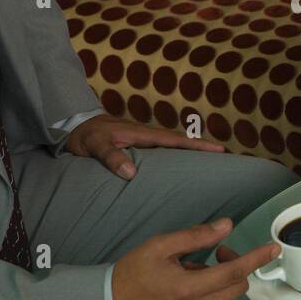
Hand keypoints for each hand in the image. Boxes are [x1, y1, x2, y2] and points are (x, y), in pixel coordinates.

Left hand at [64, 114, 224, 179]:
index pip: (176, 140)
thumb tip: (131, 173)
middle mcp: (148, 137)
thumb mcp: (96, 145)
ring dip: (191, 155)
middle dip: (203, 150)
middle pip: (181, 144)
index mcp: (143, 134)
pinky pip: (162, 154)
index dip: (198, 145)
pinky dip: (175, 159)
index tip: (220, 149)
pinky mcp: (138, 148)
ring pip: (173, 149)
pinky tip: (181, 170)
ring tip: (210, 168)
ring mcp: (144, 142)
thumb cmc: (86, 135)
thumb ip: (111, 157)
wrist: (74, 126)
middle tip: (226, 159)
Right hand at [111, 218, 279, 299]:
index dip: (255, 259)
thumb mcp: (160, 246)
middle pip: (235, 287)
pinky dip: (208, 298)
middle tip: (215, 253)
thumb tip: (227, 226)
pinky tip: (185, 292)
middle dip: (233, 266)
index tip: (273, 249)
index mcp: (187, 289)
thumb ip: (196, 236)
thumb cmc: (132, 274)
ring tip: (189, 275)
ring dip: (218, 283)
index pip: (233, 272)